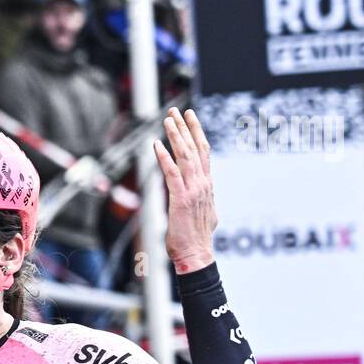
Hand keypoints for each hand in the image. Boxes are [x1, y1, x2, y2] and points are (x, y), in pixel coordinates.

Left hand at [153, 107, 217, 274]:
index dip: (197, 133)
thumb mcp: (203, 213)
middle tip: (177, 110)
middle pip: (196, 149)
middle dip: (186, 127)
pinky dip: (164, 158)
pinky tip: (156, 145)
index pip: (203, 153)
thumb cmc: (195, 238)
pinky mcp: (181, 199)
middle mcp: (202, 184)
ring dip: (176, 136)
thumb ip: (199, 199)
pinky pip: (171, 174)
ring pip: (185, 156)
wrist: (196, 254)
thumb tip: (197, 195)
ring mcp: (193, 190)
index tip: (191, 117)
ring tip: (168, 119)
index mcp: (207, 185)